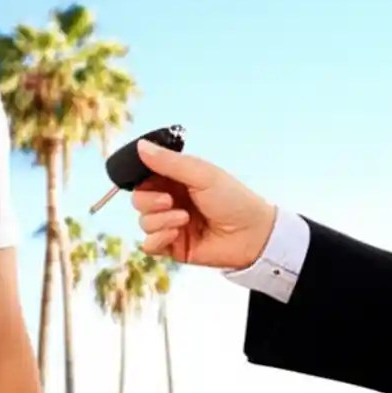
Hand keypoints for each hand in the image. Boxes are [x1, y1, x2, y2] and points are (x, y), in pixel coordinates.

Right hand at [131, 140, 276, 269]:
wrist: (253, 235)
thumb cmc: (233, 199)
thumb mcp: (202, 175)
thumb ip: (169, 162)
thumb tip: (140, 146)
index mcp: (176, 179)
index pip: (144, 177)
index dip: (141, 179)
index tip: (150, 178)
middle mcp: (171, 201)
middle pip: (139, 200)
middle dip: (149, 201)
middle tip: (169, 201)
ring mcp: (171, 224)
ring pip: (143, 222)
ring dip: (160, 220)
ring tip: (184, 219)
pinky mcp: (173, 246)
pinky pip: (148, 245)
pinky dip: (158, 239)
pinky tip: (176, 234)